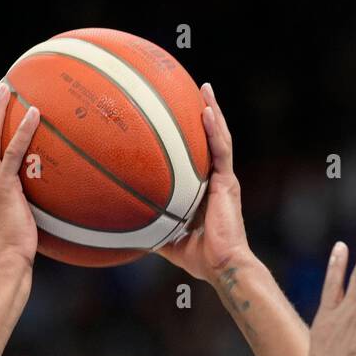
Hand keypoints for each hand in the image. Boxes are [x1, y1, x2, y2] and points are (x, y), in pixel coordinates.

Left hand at [157, 83, 250, 279]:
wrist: (222, 265)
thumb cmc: (201, 258)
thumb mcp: (169, 240)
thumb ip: (153, 230)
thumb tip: (127, 230)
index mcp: (206, 191)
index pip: (200, 157)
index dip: (194, 136)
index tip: (181, 117)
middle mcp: (218, 180)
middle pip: (212, 140)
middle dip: (206, 114)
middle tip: (196, 91)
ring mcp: (225, 180)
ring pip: (220, 138)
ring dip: (213, 111)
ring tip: (205, 89)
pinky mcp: (228, 183)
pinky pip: (221, 151)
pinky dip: (215, 130)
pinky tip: (207, 111)